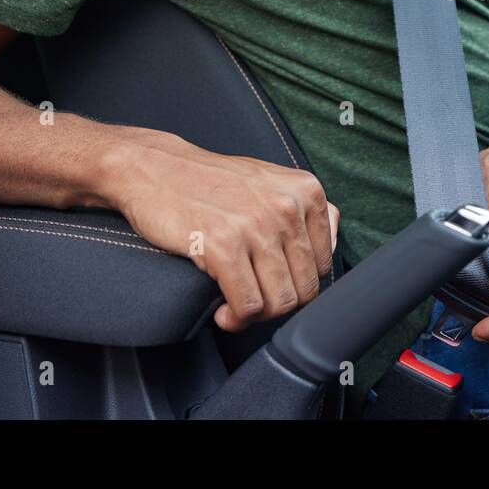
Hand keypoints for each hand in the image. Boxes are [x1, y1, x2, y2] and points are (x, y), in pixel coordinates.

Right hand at [92, 128, 337, 331]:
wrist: (155, 169)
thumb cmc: (212, 181)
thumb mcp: (271, 181)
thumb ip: (305, 209)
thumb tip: (332, 242)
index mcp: (306, 191)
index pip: (322, 264)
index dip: (297, 284)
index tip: (272, 285)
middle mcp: (288, 207)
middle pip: (305, 288)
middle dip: (277, 305)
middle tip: (253, 302)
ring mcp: (257, 226)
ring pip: (280, 301)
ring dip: (256, 317)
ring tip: (237, 309)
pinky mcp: (224, 246)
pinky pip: (248, 305)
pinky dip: (236, 319)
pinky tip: (223, 312)